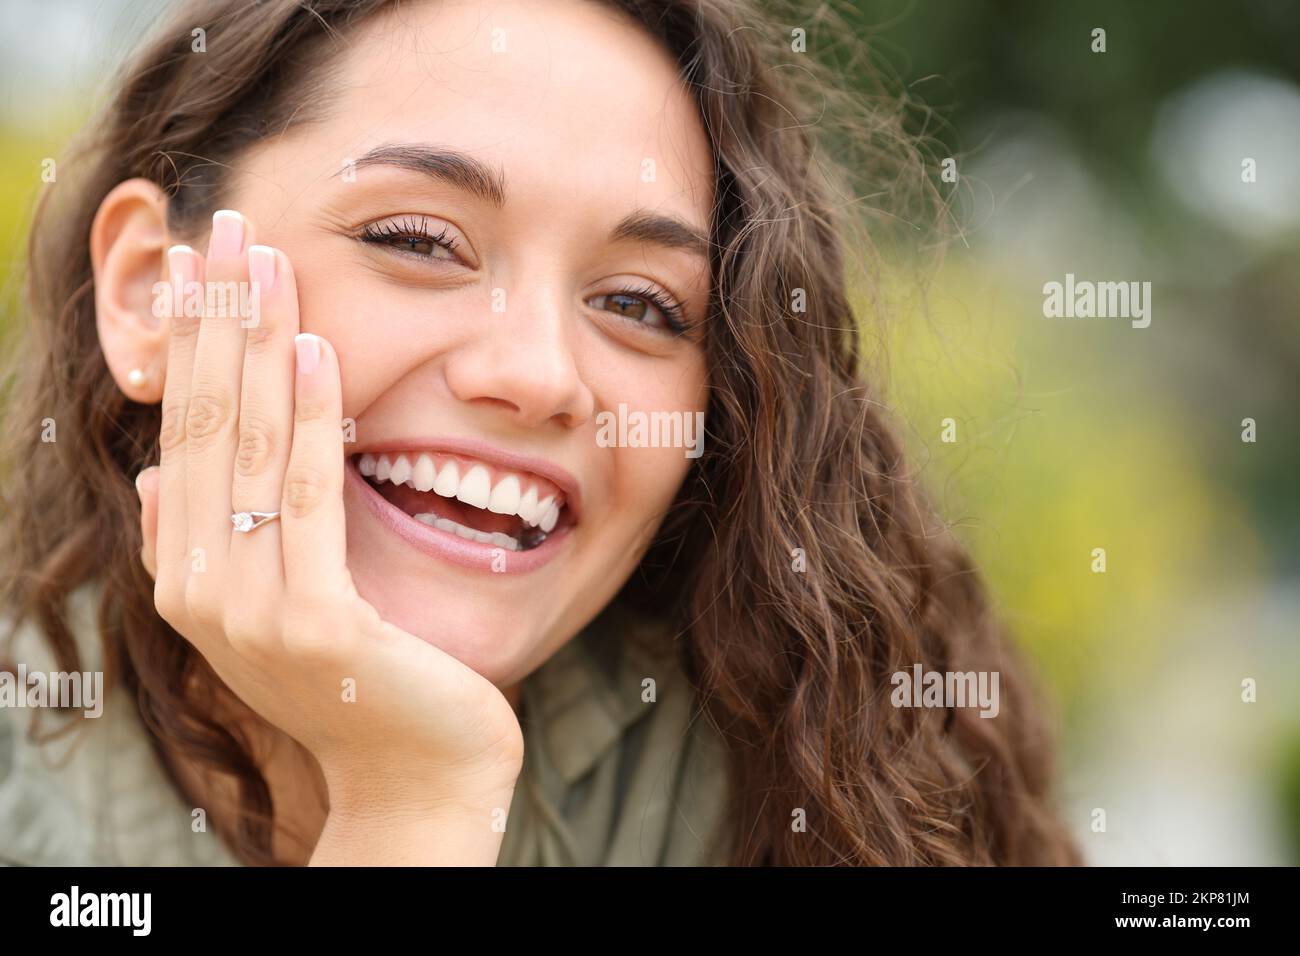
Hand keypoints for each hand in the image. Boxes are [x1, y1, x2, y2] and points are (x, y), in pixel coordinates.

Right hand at [134, 209, 522, 860]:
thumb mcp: (276, 615)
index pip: (187, 435)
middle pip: (206, 425)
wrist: (418, 781)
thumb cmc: (365, 691)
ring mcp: (252, 611)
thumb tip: (162, 481)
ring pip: (250, 449)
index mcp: (192, 578)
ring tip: (264, 260)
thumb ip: (210, 551)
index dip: (194, 345)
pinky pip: (309, 498)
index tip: (208, 263)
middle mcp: (202, 591)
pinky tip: (319, 352)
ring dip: (258, 345)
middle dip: (215, 320)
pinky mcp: (316, 624)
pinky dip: (314, 421)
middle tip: (224, 224)